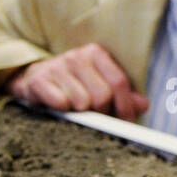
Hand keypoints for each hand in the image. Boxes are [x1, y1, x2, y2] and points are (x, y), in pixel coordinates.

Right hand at [7, 44, 149, 122]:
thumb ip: (121, 94)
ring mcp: (57, 67)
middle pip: (102, 95)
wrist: (32, 78)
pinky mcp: (39, 80)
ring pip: (82, 102)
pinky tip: (59, 107)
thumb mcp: (97, 84)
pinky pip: (60, 104)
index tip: (127, 123)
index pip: (119, 82)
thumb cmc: (71, 84)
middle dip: (102, 112)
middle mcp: (77, 56)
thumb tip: (143, 105)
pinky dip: (62, 111)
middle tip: (95, 117)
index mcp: (95, 53)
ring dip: (80, 113)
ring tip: (75, 110)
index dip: (126, 107)